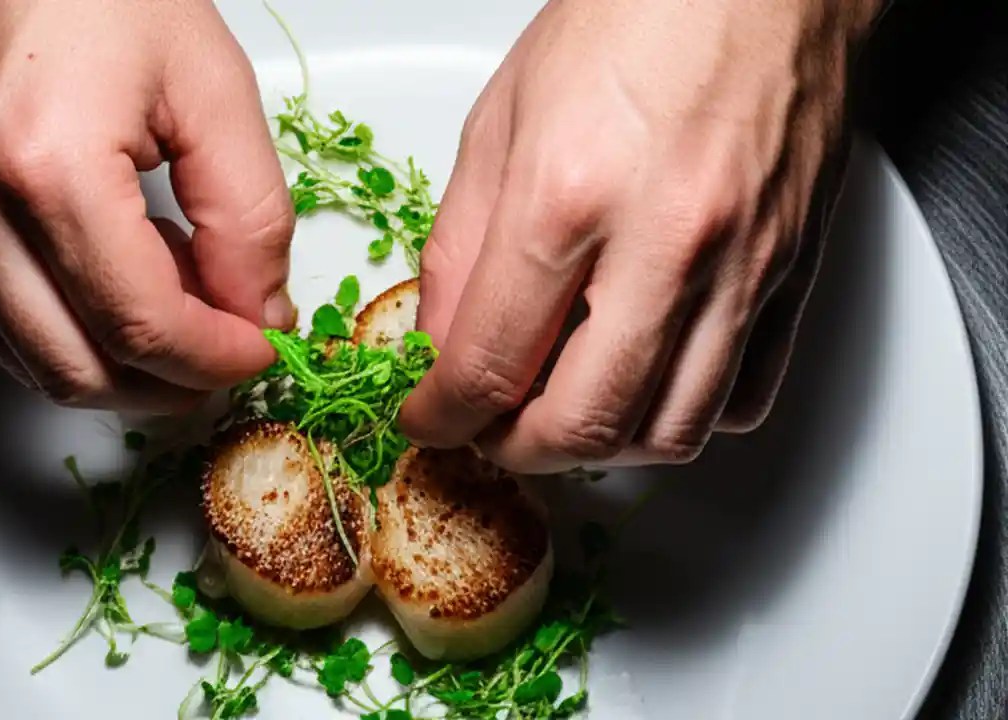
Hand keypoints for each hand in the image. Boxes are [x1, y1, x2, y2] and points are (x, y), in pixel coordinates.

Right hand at [0, 0, 294, 411]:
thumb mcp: (211, 84)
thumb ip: (250, 214)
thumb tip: (257, 312)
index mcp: (46, 168)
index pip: (141, 327)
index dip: (216, 359)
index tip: (261, 345)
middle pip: (79, 371)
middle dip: (170, 384)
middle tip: (228, 349)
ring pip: (32, 362)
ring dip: (121, 361)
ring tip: (178, 301)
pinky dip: (70, 324)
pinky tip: (118, 274)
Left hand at [402, 0, 880, 470]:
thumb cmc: (635, 19)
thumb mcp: (501, 117)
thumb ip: (462, 245)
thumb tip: (442, 340)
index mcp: (570, 195)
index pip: (489, 362)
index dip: (442, 414)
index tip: (428, 419)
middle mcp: (666, 244)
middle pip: (581, 423)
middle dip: (514, 451)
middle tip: (487, 430)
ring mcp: (742, 267)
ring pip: (668, 432)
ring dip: (597, 448)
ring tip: (558, 412)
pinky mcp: (794, 275)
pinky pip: (742, 400)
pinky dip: (680, 417)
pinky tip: (643, 381)